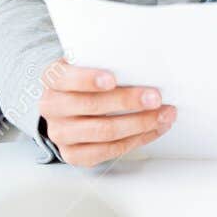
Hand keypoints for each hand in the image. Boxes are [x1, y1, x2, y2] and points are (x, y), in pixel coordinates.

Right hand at [38, 58, 175, 166]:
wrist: (71, 104)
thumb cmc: (88, 80)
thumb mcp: (89, 63)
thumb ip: (107, 62)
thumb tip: (143, 64)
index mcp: (53, 79)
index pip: (65, 78)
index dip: (88, 79)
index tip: (113, 79)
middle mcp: (52, 107)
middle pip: (91, 106)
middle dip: (128, 101)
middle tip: (155, 97)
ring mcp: (60, 133)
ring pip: (104, 131)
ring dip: (140, 123)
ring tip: (164, 114)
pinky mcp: (73, 154)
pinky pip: (109, 151)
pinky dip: (137, 139)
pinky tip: (155, 129)